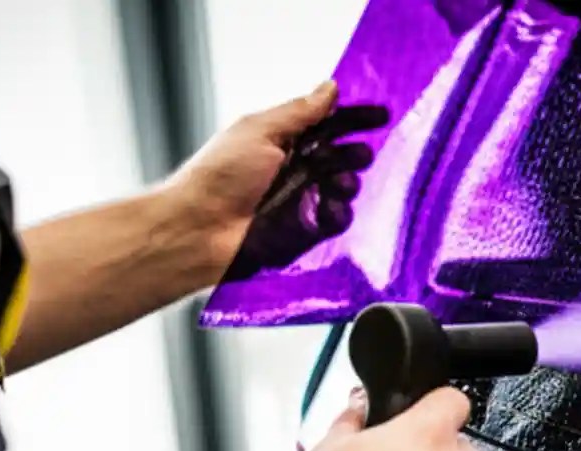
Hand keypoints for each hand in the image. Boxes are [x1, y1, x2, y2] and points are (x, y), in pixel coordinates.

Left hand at [161, 80, 387, 282]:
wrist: (198, 230)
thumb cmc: (219, 176)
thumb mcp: (261, 131)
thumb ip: (300, 112)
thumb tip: (330, 88)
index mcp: (282, 141)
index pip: (327, 124)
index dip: (353, 120)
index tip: (381, 116)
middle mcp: (293, 170)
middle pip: (340, 157)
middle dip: (355, 154)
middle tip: (360, 156)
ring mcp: (299, 201)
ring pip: (343, 189)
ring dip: (348, 184)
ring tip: (341, 185)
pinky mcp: (304, 232)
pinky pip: (335, 221)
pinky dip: (339, 214)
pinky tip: (332, 210)